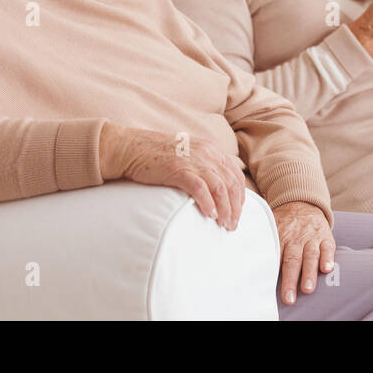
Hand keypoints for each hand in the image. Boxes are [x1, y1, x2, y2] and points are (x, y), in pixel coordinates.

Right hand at [99, 122, 245, 229]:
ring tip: (224, 224)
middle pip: (231, 183)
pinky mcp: (178, 170)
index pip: (235, 174)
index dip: (240, 196)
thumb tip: (217, 189)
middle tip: (232, 225)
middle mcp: (207, 153)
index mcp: (212, 150)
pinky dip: (208, 203)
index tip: (238, 212)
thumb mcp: (189, 155)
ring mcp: (193, 161)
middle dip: (235, 207)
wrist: (132, 148)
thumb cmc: (159, 155)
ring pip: (219, 187)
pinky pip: (199, 188)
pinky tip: (209, 215)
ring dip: (225, 209)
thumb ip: (205, 166)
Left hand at [273, 201, 335, 305]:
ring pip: (310, 256)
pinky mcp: (325, 237)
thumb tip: (247, 262)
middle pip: (292, 260)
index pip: (275, 257)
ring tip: (308, 289)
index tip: (268, 288)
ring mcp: (312, 238)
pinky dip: (328, 258)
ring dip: (309, 273)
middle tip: (289, 298)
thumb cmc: (284, 223)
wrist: (302, 202)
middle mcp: (296, 238)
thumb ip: (264, 244)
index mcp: (280, 237)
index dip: (273, 273)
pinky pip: (328, 247)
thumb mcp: (272, 228)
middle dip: (291, 280)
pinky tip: (327, 269)